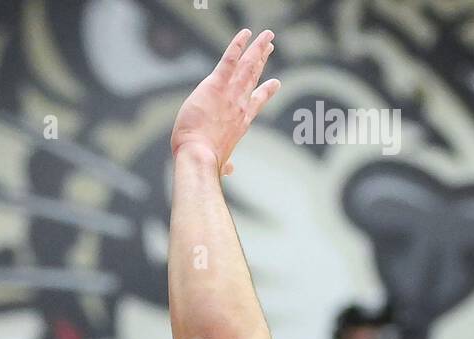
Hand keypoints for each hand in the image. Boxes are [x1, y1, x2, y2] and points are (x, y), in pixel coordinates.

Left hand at [170, 28, 279, 175]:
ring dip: (258, 47)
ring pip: (248, 65)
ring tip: (267, 35)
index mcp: (241, 122)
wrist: (199, 157)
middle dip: (262, 59)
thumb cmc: (205, 162)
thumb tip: (228, 170)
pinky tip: (245, 33)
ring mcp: (230, 94)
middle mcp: (240, 105)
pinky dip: (237, 45)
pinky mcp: (215, 85)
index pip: (256, 102)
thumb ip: (225, 163)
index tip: (275, 83)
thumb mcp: (219, 162)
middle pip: (254, 76)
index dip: (266, 91)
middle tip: (270, 46)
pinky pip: (229, 60)